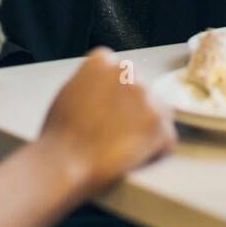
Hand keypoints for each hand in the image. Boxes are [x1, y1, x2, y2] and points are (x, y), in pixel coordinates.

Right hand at [40, 47, 175, 198]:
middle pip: (140, 91)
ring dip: (146, 129)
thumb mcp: (69, 92)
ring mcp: (146, 96)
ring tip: (121, 149)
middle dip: (132, 111)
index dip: (114, 97)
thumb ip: (92, 83)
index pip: (120, 73)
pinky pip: (166, 139)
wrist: (63, 165)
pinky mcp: (159, 123)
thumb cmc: (59, 137)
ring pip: (157, 112)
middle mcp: (128, 72)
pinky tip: (132, 160)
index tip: (106, 115)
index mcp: (103, 61)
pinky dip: (155, 152)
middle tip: (113, 135)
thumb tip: (107, 90)